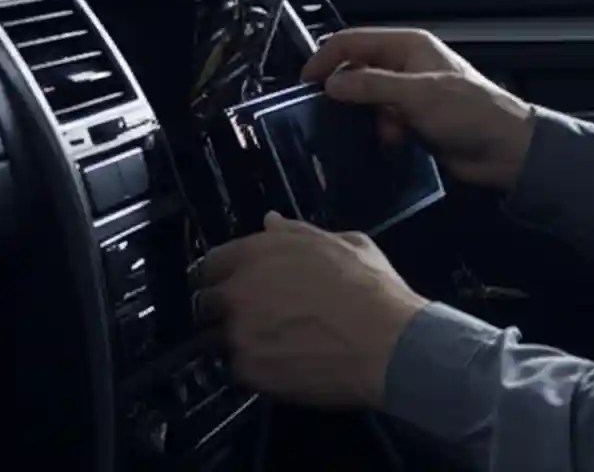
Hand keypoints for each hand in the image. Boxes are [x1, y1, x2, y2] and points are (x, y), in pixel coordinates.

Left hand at [192, 212, 427, 408]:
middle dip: (221, 310)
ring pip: (219, 340)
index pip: (209, 264)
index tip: (231, 285)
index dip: (220, 276)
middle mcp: (238, 291)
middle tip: (253, 319)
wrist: (388, 344)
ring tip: (271, 345)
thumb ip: (297, 233)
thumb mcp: (343, 243)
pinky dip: (256, 368)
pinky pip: (239, 370)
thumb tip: (270, 221)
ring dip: (236, 341)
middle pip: (205, 304)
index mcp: (256, 253)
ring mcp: (240, 333)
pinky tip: (284, 364)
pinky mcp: (249, 370)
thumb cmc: (371, 287)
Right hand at [302, 28, 535, 190]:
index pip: (354, 40)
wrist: (505, 150)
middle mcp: (405, 65)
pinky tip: (391, 145)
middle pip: (358, 69)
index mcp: (408, 45)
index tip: (305, 84)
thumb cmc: (467, 113)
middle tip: (328, 115)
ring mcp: (409, 94)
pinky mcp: (414, 121)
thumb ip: (372, 85)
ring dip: (368, 117)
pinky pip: (382, 121)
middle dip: (346, 92)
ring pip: (368, 99)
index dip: (326, 57)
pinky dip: (381, 132)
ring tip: (380, 134)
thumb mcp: (417, 95)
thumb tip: (331, 84)